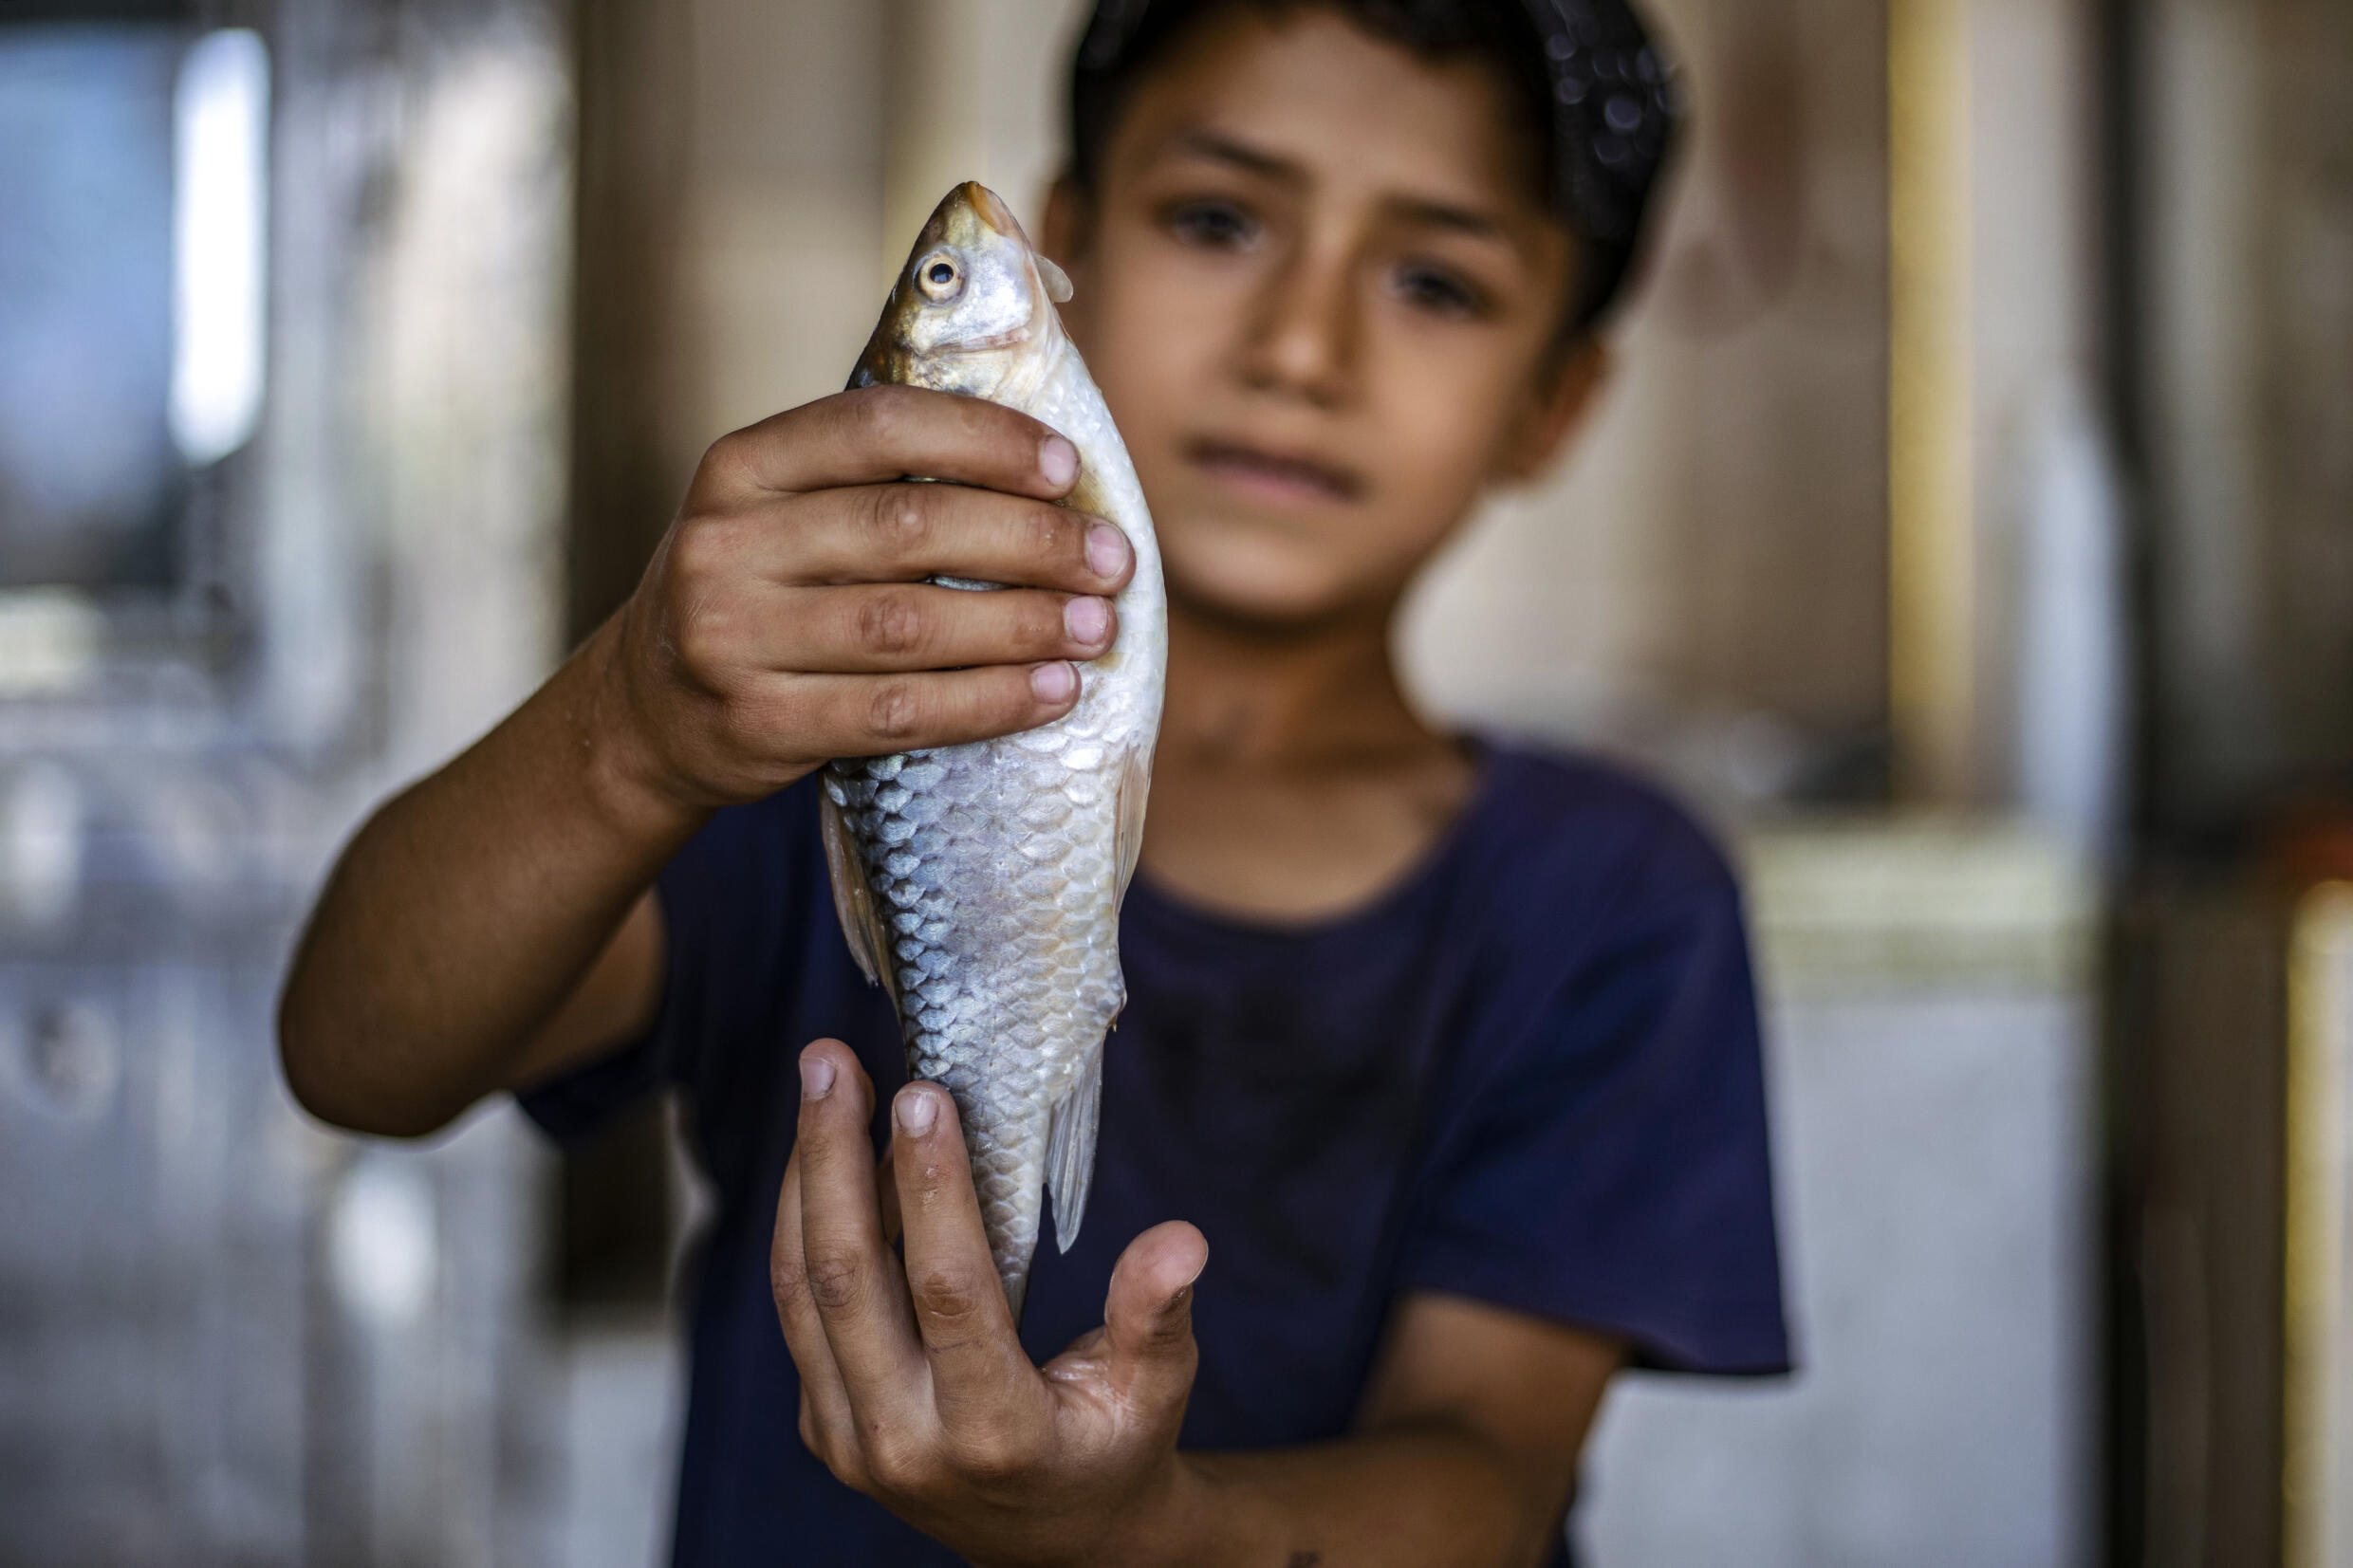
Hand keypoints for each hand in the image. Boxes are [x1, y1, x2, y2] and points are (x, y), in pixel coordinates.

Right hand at [594, 385, 1135, 814]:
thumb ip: (873, 480)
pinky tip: (1052, 692)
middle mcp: (725, 545)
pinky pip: (899, 712)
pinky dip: (990, 702)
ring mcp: (733, 639)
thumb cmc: (757, 592)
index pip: (878, 427)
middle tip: (1111, 560)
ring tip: (1097, 627)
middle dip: (1030, 542)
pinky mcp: (758, 724)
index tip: (1068, 468)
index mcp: (740, 466)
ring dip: (1023, 626)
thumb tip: (1046, 469)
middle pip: (908, 528)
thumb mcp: (778, 512)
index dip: (984, 440)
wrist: (648, 710)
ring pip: (910, 626)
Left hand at [773, 1040, 1209, 1567]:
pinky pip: (801, 1310)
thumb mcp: (1157, 1390)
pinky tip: (832, 1154)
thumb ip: (1157, 1314)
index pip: (950, 1293)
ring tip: (823, 1084)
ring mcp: (850, 1440)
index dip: (933, 1189)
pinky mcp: (825, 1424)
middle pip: (847, 1280)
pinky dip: (808, 1223)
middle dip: (833, 1157)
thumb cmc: (1114, 1446)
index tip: (925, 1095)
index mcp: (996, 1433)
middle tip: (833, 1061)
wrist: (1051, 1541)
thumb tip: (1181, 1239)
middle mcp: (905, 1443)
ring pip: (803, 1290)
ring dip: (806, 1177)